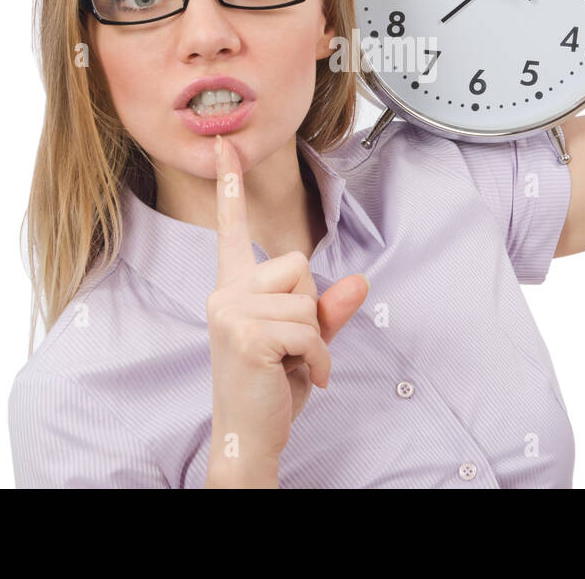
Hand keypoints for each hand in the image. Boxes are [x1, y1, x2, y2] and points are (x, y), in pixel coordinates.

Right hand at [205, 134, 368, 468]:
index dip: (229, 186)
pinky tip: (301, 377)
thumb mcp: (305, 342)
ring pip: (308, 299)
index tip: (225, 146)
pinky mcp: (248, 335)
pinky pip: (310, 330)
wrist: (248, 437)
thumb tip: (359, 281)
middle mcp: (224, 293)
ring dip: (315, 339)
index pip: (232, 229)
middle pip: (299, 264)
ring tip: (291, 365)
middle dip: (309, 307)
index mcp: (233, 287)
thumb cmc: (270, 387)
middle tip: (289, 347)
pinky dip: (318, 360)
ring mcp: (231, 313)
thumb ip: (328, 310)